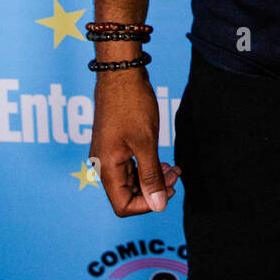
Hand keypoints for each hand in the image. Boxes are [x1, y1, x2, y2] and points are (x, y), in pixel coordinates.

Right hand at [89, 68, 180, 216]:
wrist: (121, 74)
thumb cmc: (132, 105)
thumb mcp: (146, 143)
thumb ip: (151, 176)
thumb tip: (159, 206)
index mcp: (107, 168)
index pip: (123, 205)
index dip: (147, 205)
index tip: (169, 190)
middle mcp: (103, 165)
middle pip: (127, 194)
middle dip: (153, 189)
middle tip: (176, 175)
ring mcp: (107, 154)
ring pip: (130, 180)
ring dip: (152, 178)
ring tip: (173, 167)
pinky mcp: (114, 145)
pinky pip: (129, 166)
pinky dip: (146, 166)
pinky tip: (162, 160)